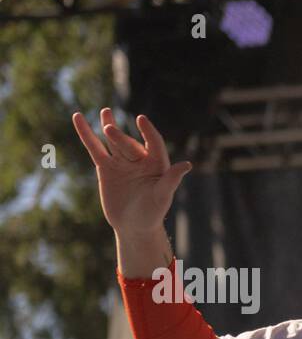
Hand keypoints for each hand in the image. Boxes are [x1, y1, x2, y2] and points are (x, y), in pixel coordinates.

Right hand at [71, 110, 191, 235]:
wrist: (133, 226)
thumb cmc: (153, 213)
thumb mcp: (162, 196)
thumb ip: (171, 179)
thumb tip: (187, 164)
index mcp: (157, 164)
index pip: (154, 143)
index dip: (148, 132)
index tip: (141, 119)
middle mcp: (140, 160)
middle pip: (130, 144)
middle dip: (120, 137)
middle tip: (110, 130)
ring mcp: (122, 162)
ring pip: (113, 141)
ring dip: (109, 126)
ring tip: (106, 111)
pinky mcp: (105, 167)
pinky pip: (95, 148)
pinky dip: (86, 134)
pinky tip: (78, 117)